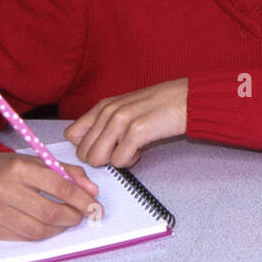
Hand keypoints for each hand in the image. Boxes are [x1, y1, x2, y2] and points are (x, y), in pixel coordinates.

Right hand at [0, 151, 100, 240]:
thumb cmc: (5, 169)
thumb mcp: (36, 161)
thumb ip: (67, 173)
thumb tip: (92, 191)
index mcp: (18, 167)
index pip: (59, 187)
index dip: (82, 200)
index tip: (94, 206)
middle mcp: (2, 189)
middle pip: (49, 213)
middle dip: (72, 217)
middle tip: (81, 215)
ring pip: (36, 231)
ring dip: (58, 229)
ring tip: (65, 221)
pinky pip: (22, 238)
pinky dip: (40, 235)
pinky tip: (45, 226)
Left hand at [63, 78, 188, 168]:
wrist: (189, 99)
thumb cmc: (161, 105)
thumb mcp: (126, 108)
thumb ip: (105, 122)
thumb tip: (85, 142)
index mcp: (104, 106)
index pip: (72, 135)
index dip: (85, 148)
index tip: (102, 149)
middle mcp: (109, 111)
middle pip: (83, 152)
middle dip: (101, 158)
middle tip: (120, 151)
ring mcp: (122, 120)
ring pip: (96, 158)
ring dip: (114, 161)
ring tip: (130, 151)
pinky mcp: (137, 131)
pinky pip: (118, 160)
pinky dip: (129, 162)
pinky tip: (140, 151)